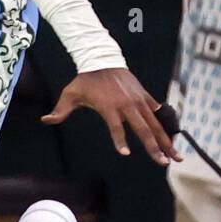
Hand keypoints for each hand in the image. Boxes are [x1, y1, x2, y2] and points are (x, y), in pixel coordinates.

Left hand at [42, 68, 181, 165]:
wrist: (102, 58)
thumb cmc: (85, 80)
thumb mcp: (70, 94)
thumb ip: (60, 110)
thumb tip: (44, 119)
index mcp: (110, 107)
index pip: (115, 127)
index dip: (119, 140)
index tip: (125, 153)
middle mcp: (127, 105)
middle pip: (143, 129)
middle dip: (155, 147)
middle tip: (164, 162)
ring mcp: (138, 100)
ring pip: (155, 124)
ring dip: (166, 140)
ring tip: (176, 156)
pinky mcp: (144, 95)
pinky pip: (156, 112)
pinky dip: (164, 123)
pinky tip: (172, 137)